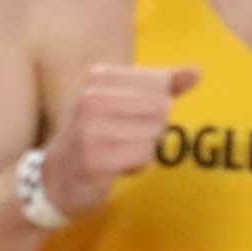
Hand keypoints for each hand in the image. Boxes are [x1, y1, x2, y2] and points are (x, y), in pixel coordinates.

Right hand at [41, 64, 199, 216]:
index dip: (155, 106)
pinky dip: (137, 165)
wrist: (54, 179)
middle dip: (151, 128)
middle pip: (160, 108)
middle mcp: (90, 99)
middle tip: (122, 137)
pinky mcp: (97, 159)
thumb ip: (159, 86)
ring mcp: (91, 129)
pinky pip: (144, 157)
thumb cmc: (93, 135)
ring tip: (116, 152)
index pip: (159, 84)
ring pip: (153, 134)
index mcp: (96, 78)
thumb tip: (197, 71)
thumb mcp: (120, 102)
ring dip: (143, 149)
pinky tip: (114, 167)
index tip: (127, 116)